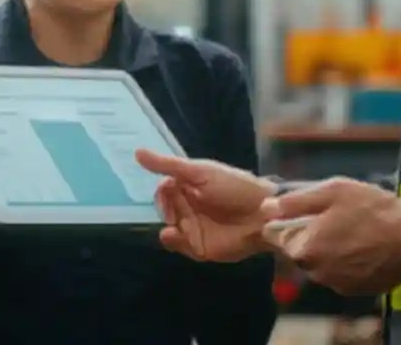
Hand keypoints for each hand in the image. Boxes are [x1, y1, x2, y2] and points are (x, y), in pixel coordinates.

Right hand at [135, 149, 275, 262]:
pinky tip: (172, 235)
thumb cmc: (234, 187)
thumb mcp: (200, 172)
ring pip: (169, 228)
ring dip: (167, 225)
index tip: (168, 191)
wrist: (263, 214)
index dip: (163, 192)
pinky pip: (178, 246)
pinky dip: (172, 241)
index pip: (165, 190)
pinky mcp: (199, 248)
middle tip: (174, 210)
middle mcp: (190, 208)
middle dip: (165, 209)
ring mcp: (194, 228)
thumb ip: (168, 165)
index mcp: (190, 187)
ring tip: (172, 226)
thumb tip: (136, 153)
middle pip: (165, 209)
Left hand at [260, 177, 400, 295]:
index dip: (288, 219)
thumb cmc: (373, 209)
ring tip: (353, 229)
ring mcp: (337, 284)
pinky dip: (346, 260)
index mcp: (305, 249)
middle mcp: (316, 273)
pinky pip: (340, 272)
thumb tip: (266, 207)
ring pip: (320, 262)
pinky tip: (364, 245)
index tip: (306, 210)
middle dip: (310, 233)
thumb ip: (295, 201)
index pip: (276, 236)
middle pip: (299, 250)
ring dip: (329, 248)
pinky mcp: (357, 290)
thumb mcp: (332, 192)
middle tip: (336, 216)